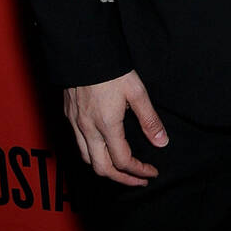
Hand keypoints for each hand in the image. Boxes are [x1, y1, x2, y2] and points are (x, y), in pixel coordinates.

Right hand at [63, 70, 168, 186]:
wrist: (82, 50)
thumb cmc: (111, 69)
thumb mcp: (136, 92)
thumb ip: (149, 120)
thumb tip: (161, 142)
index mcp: (107, 125)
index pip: (123, 161)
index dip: (139, 170)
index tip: (152, 171)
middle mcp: (88, 129)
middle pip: (102, 168)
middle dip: (122, 179)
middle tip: (139, 180)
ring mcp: (75, 123)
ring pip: (87, 159)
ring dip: (105, 169)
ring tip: (122, 170)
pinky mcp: (68, 116)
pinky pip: (78, 145)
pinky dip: (92, 155)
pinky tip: (102, 149)